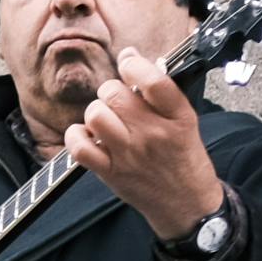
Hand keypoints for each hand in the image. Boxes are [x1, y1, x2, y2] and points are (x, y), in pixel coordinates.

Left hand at [60, 49, 227, 241]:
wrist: (186, 203)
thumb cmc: (183, 158)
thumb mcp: (186, 121)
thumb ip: (160, 92)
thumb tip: (130, 57)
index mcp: (178, 117)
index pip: (153, 81)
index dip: (134, 64)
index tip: (129, 62)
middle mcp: (153, 134)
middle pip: (114, 94)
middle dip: (111, 90)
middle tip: (118, 100)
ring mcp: (129, 155)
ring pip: (96, 115)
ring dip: (96, 112)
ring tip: (106, 119)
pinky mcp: (111, 172)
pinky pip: (79, 147)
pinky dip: (76, 136)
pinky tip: (87, 135)